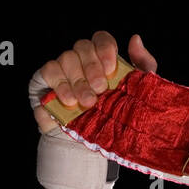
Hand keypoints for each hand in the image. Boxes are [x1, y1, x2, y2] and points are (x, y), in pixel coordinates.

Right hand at [32, 32, 158, 133]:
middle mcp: (81, 62)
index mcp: (101, 61)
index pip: (101, 40)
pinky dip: (61, 85)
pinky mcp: (45, 81)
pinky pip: (50, 70)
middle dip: (92, 68)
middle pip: (83, 46)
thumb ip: (143, 66)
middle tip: (100, 90)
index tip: (111, 69)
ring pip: (67, 58)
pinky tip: (70, 101)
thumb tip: (136, 40)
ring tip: (87, 103)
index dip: (105, 49)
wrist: (86, 149)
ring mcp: (62, 70)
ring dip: (78, 81)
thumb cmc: (111, 122)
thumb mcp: (137, 95)